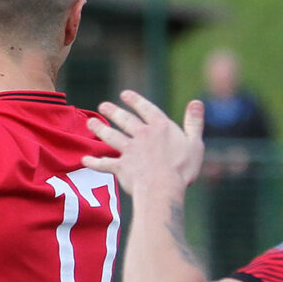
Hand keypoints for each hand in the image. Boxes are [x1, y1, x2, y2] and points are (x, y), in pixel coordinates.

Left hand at [82, 92, 204, 198]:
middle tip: (103, 106)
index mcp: (161, 127)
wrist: (163, 187)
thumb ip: (194, 122)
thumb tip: (197, 102)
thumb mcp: (195, 143)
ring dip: (100, 129)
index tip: (124, 94)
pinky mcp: (121, 166)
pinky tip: (85, 159)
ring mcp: (130, 150)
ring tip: (91, 123)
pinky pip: (104, 163)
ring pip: (111, 136)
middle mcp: (142, 135)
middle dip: (113, 111)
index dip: (135, 100)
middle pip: (125, 120)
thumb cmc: (183, 168)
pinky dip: (94, 162)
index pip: (146, 108)